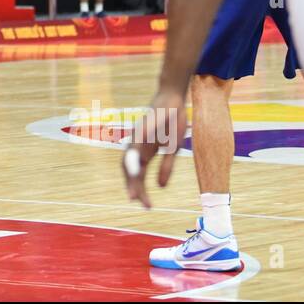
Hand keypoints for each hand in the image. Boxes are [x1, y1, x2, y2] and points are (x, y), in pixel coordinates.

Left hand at [122, 88, 187, 207]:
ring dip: (132, 178)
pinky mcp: (144, 129)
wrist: (172, 99)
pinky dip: (135, 160)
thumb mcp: (172, 149)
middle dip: (133, 187)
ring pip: (130, 160)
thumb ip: (166, 166)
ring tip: (133, 195)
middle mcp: (137, 145)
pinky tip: (139, 170)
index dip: (138, 188)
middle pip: (131, 170)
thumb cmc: (171, 123)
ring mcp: (139, 137)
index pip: (138, 173)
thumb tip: (161, 186)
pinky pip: (137, 146)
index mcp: (144, 152)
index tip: (143, 205)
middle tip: (137, 203)